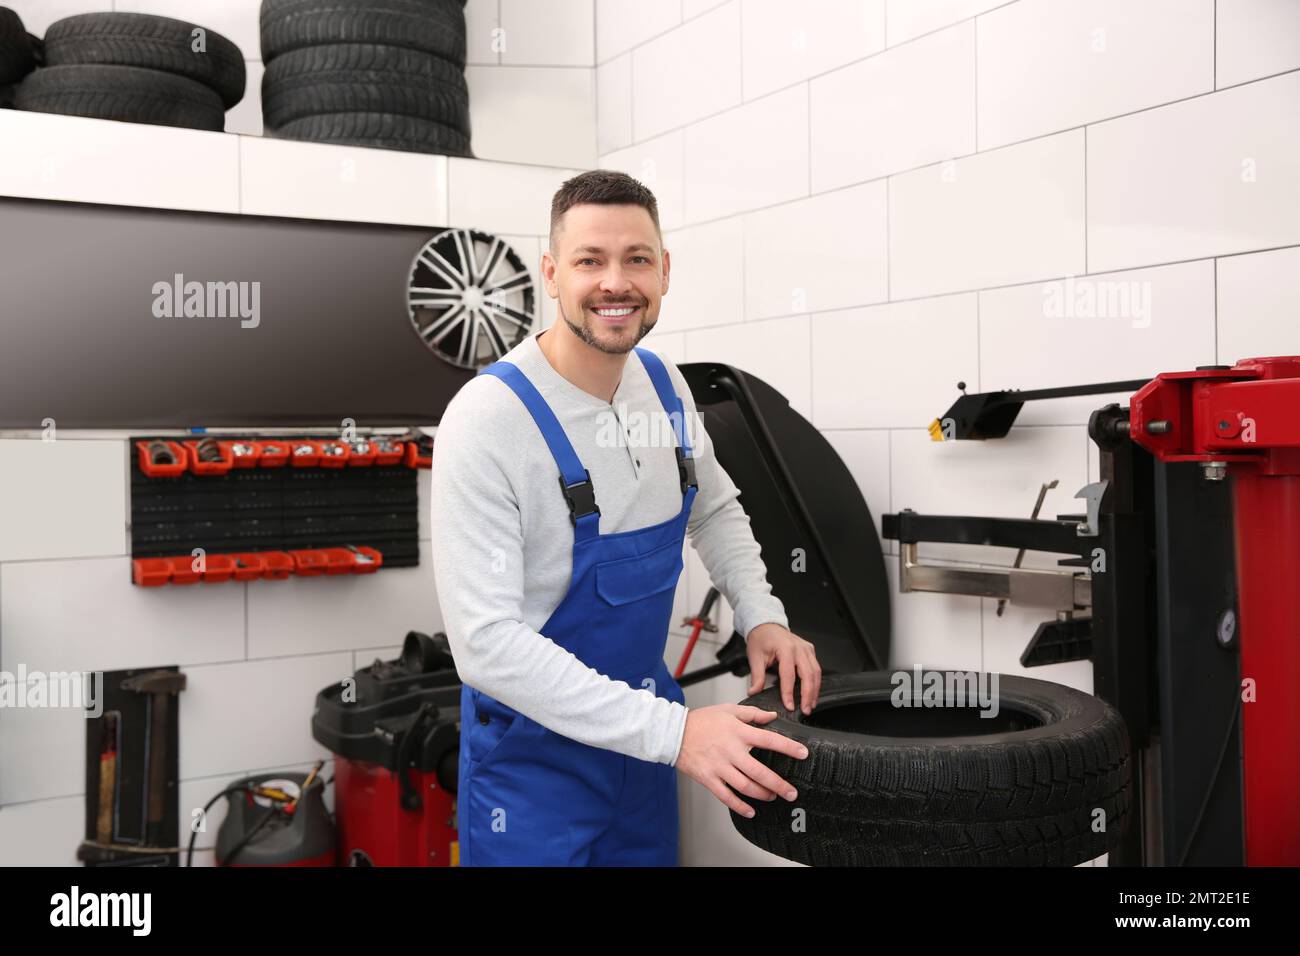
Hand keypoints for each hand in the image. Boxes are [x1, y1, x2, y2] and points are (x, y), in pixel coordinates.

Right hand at [675, 704, 808, 817]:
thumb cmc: (701, 720)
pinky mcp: (708, 778)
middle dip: (779, 784)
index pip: (769, 740)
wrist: (673, 732)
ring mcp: (719, 766)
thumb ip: (752, 713)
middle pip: (760, 771)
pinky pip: (726, 796)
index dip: (789, 747)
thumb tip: (772, 716)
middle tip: (792, 792)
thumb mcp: (728, 710)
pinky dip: (740, 806)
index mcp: (738, 732)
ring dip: (762, 795)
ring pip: (745, 786)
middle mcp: (731, 751)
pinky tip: (750, 811)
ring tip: (773, 797)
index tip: (803, 754)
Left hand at [745, 623, 821, 715]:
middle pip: (808, 674)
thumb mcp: (755, 657)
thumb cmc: (761, 639)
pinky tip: (812, 693)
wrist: (766, 625)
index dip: (789, 692)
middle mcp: (799, 648)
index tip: (789, 705)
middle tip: (805, 709)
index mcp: (785, 648)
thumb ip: (757, 676)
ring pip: (816, 672)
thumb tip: (754, 692)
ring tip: (810, 704)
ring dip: (815, 690)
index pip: (789, 675)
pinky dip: (816, 682)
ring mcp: (806, 648)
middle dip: (808, 694)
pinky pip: (816, 668)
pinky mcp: (810, 650)